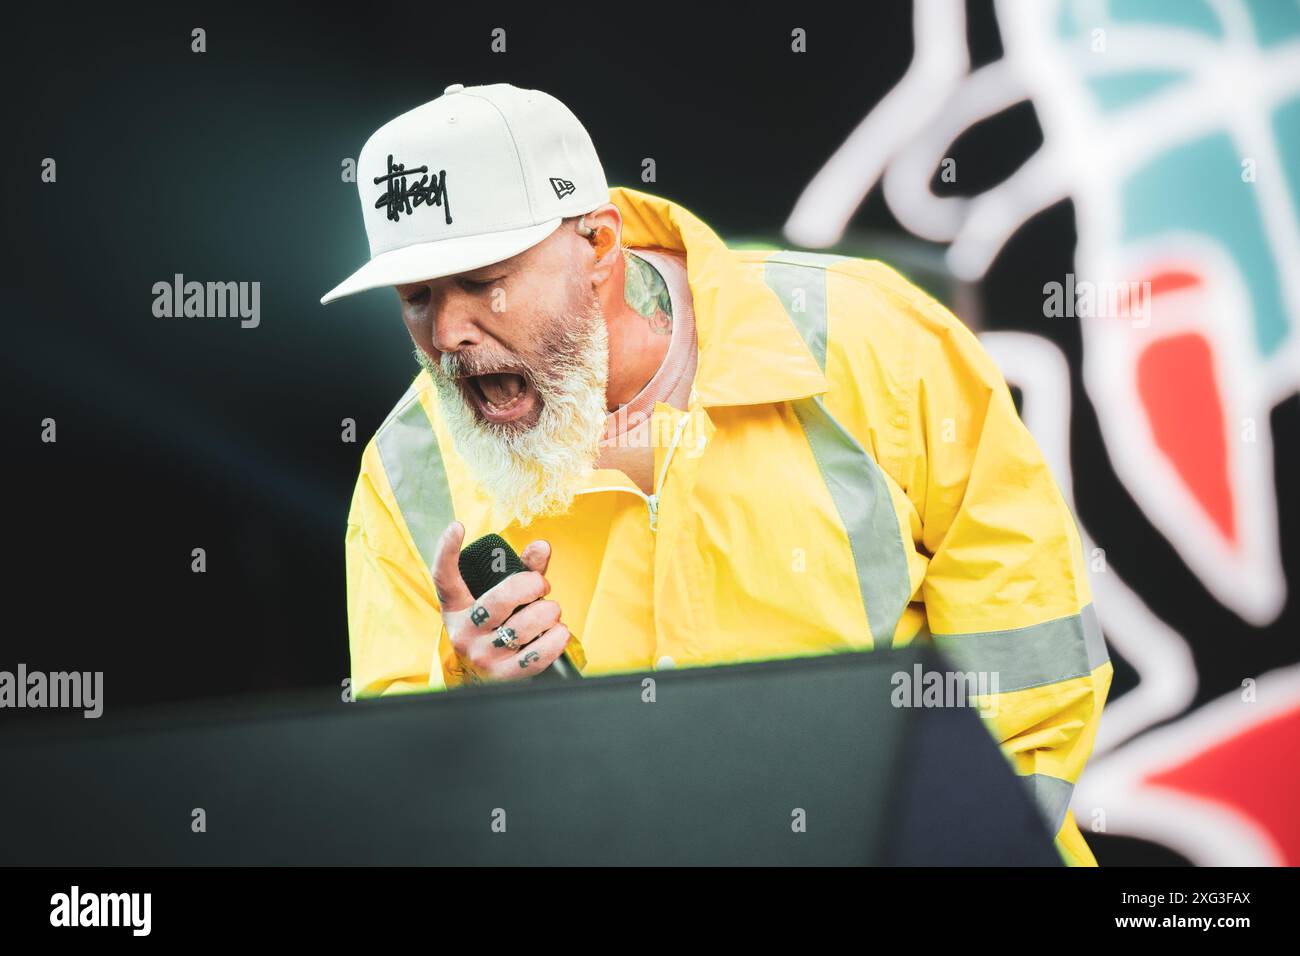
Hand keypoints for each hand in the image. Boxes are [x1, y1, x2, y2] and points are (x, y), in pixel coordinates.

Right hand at [430, 521, 569, 682]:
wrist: (490, 675)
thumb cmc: (499, 626)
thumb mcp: (501, 596)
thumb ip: (522, 570)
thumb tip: (542, 547)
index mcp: (456, 608)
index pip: (445, 578)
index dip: (447, 552)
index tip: (458, 527)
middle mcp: (463, 632)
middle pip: (500, 599)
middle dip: (532, 585)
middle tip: (542, 585)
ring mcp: (481, 656)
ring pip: (524, 625)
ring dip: (549, 612)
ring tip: (551, 612)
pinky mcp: (503, 676)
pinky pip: (536, 655)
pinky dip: (555, 639)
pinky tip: (558, 631)